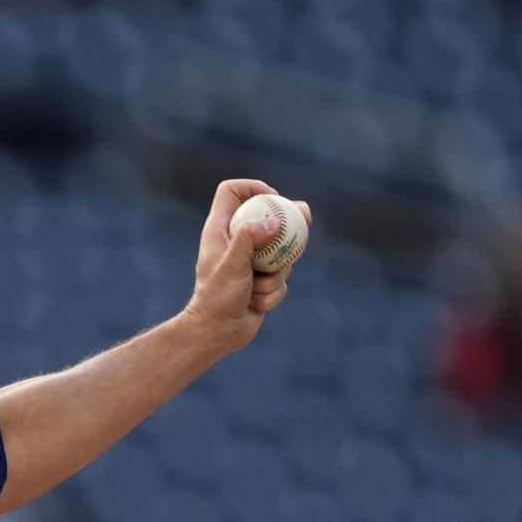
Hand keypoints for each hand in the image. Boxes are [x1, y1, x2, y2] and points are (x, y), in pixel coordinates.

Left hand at [180, 178, 311, 356]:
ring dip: (275, 274)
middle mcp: (235, 242)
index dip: (253, 187)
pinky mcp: (262, 281)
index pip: (232, 192)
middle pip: (267, 217)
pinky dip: (272, 293)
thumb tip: (274, 222)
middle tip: (305, 221)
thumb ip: (250, 238)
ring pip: (280, 252)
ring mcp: (251, 262)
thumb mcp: (232, 264)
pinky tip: (255, 305)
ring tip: (256, 288)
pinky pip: (281, 279)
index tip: (273, 197)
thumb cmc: (216, 298)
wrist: (216, 334)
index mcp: (220, 230)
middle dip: (287, 222)